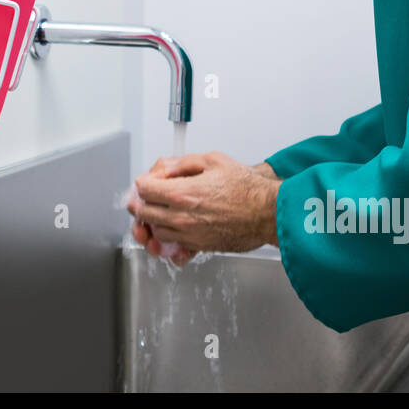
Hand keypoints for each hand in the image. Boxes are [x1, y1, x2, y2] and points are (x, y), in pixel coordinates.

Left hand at [128, 151, 280, 253]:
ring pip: (155, 231)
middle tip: (144, 197)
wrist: (268, 213)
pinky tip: (173, 231)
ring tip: (160, 211)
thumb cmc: (248, 188)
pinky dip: (168, 240)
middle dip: (140, 202)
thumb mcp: (213, 160)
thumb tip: (165, 168)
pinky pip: (173, 247)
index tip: (148, 180)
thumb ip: (183, 163)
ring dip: (153, 221)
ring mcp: (189, 234)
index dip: (143, 181)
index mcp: (182, 193)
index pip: (143, 188)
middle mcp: (181, 216)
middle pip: (142, 212)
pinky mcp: (199, 246)